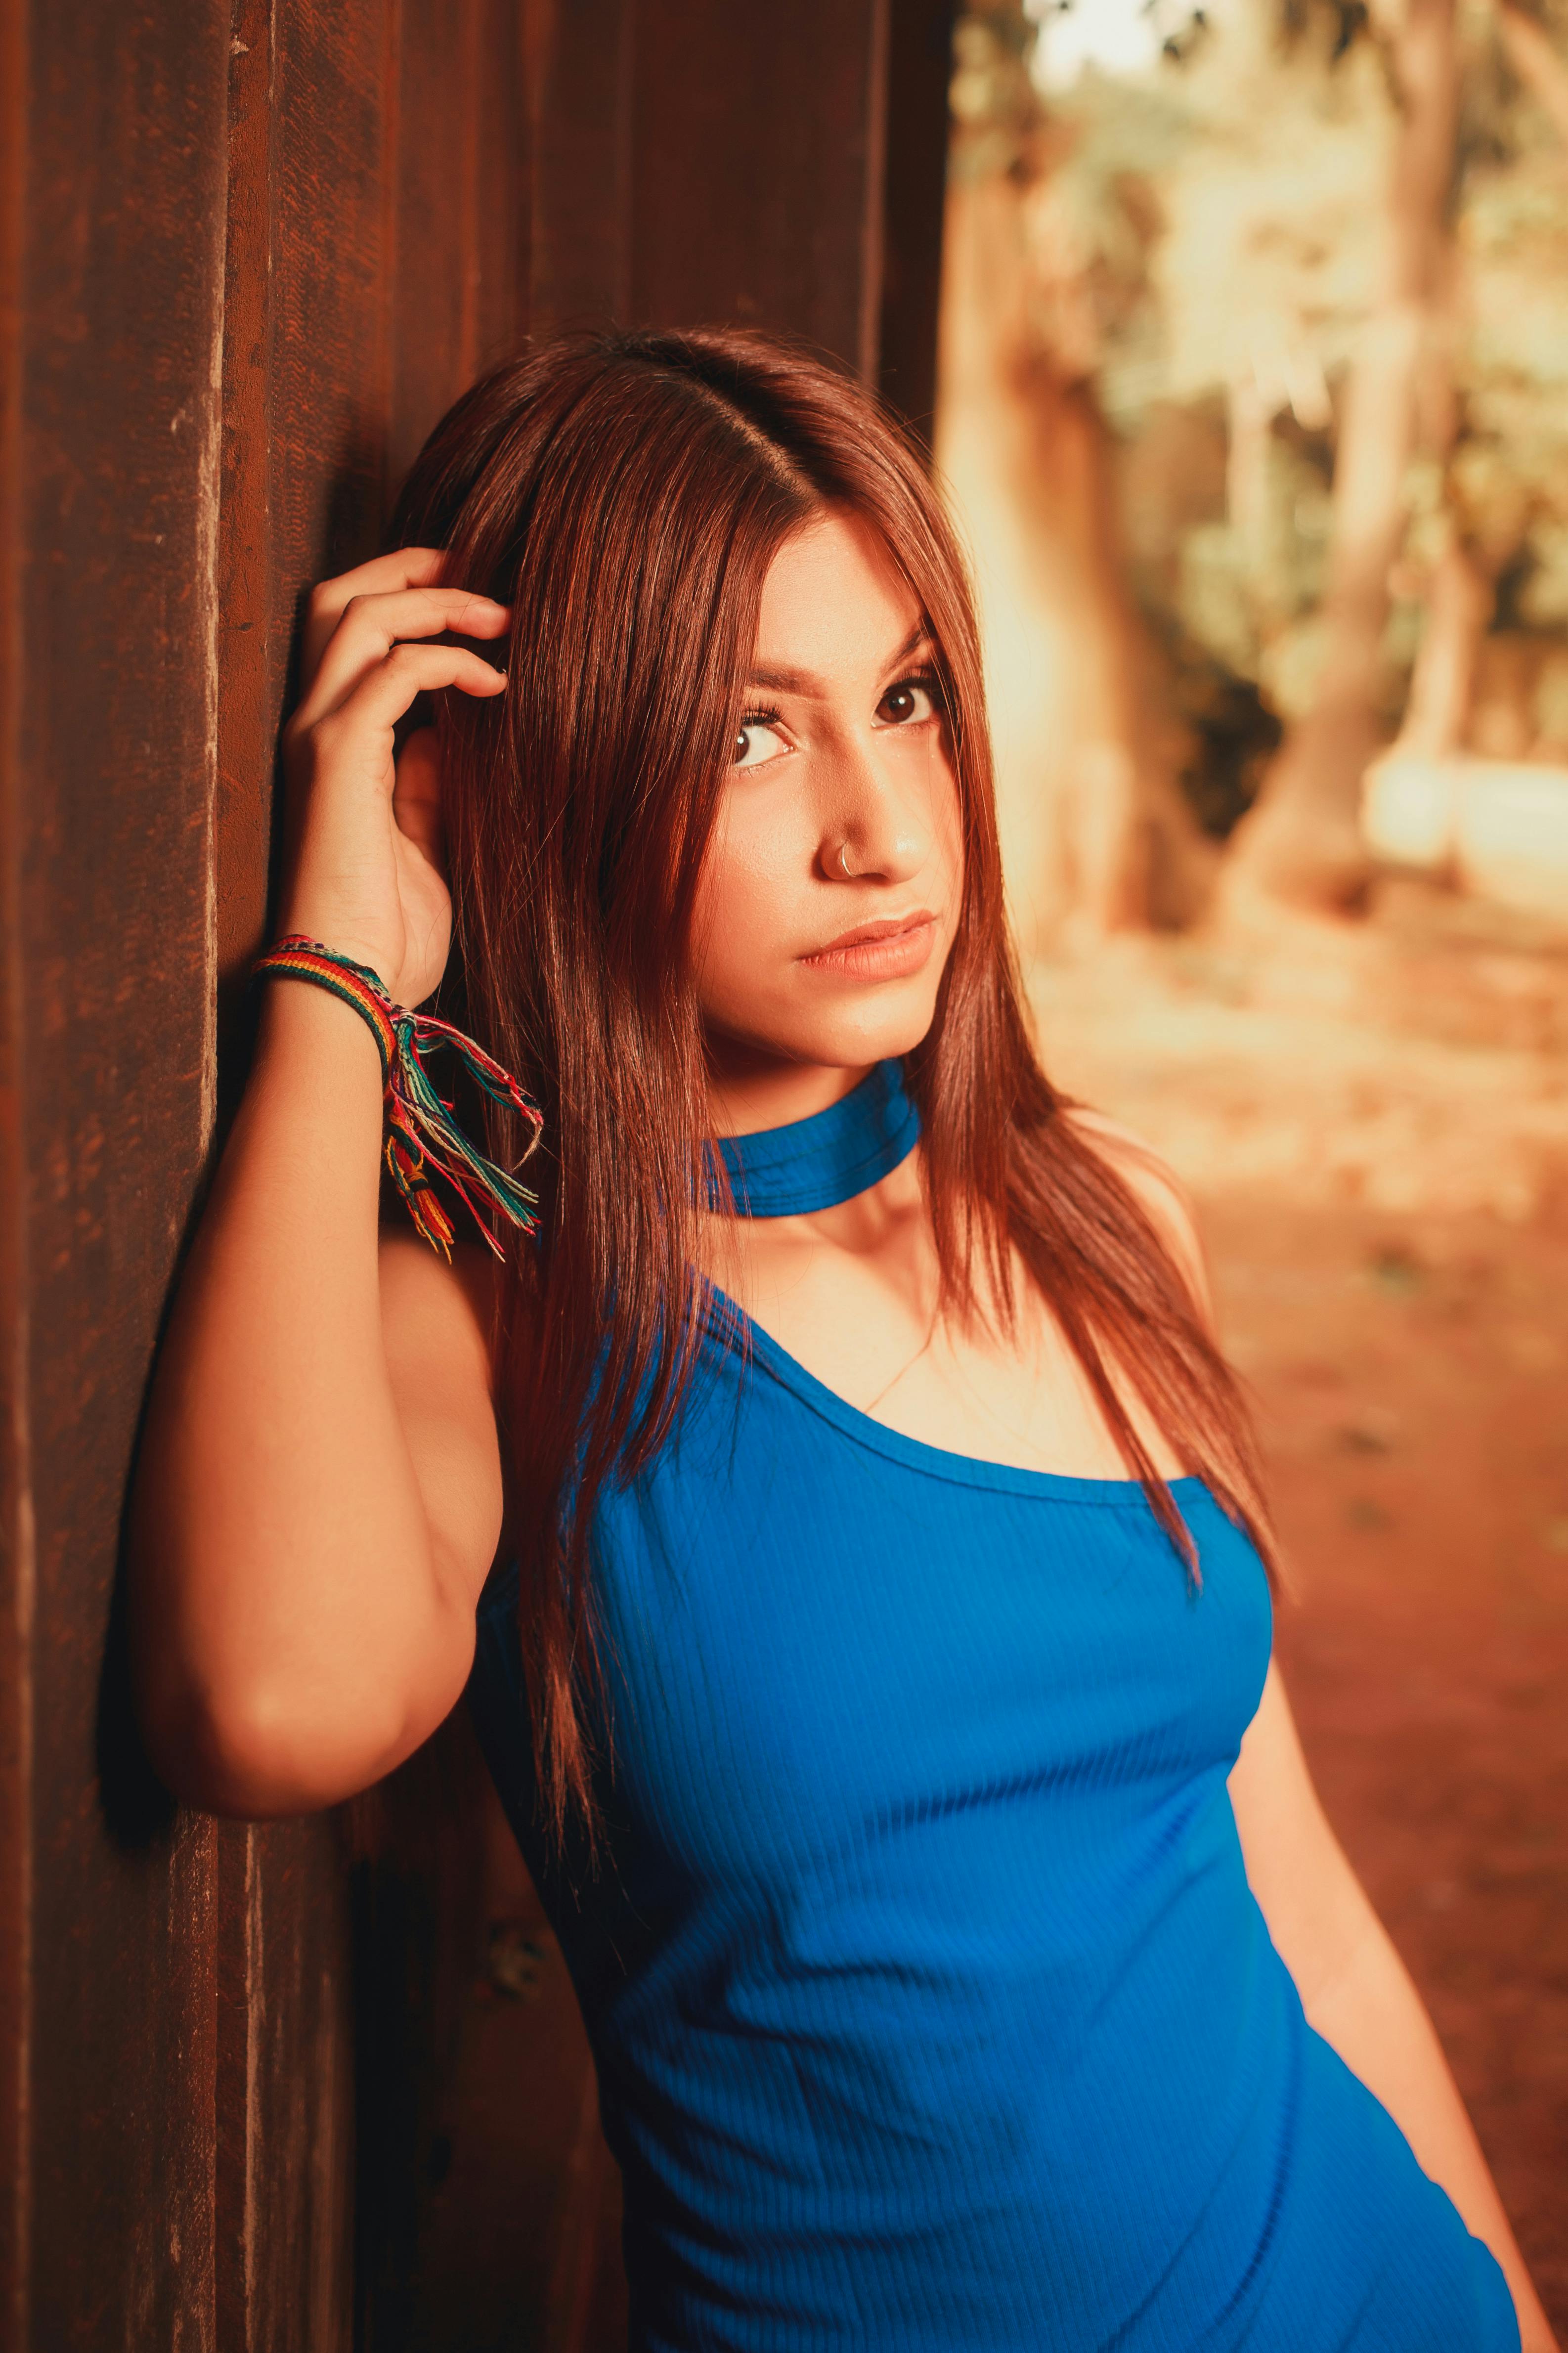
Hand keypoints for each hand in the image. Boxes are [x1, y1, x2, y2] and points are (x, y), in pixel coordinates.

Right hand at [276, 548, 509, 1007]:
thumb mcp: (424, 841)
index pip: (356, 631)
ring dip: (436, 599)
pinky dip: (447, 660)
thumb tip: (449, 735)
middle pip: (342, 594)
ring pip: (358, 612)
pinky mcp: (338, 757)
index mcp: (331, 741)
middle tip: (488, 573)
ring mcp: (319, 735)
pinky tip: (495, 685)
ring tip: (502, 615)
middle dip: (414, 566)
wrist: (353, 986)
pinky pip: (391, 670)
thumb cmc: (388, 932)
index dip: (414, 598)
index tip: (486, 606)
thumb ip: (429, 782)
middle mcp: (313, 724)